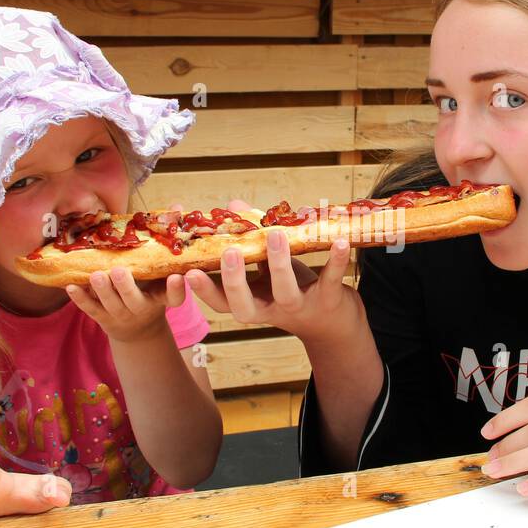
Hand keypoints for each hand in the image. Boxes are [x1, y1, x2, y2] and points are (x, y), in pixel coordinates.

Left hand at [66, 202, 189, 343]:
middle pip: (135, 301)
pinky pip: (90, 309)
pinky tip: (70, 286)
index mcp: (161, 297)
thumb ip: (166, 242)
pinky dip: (80, 299)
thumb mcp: (162, 273)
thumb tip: (177, 208)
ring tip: (96, 275)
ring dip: (102, 290)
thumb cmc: (150, 290)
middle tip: (119, 271)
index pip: (174, 297)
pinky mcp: (102, 318)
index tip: (176, 277)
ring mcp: (121, 314)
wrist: (137, 329)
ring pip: (111, 305)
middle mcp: (142, 308)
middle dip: (126, 287)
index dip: (176, 289)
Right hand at [184, 199, 360, 341]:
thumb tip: (233, 204)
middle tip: (231, 252)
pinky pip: (329, 281)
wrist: (333, 323)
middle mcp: (270, 310)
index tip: (188, 273)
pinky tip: (339, 242)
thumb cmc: (294, 290)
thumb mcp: (269, 268)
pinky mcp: (328, 301)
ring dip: (279, 263)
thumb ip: (251, 239)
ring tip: (276, 234)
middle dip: (234, 281)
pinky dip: (335, 262)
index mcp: (252, 302)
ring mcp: (299, 308)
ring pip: (284, 293)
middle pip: (244, 308)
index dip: (203, 292)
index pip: (221, 302)